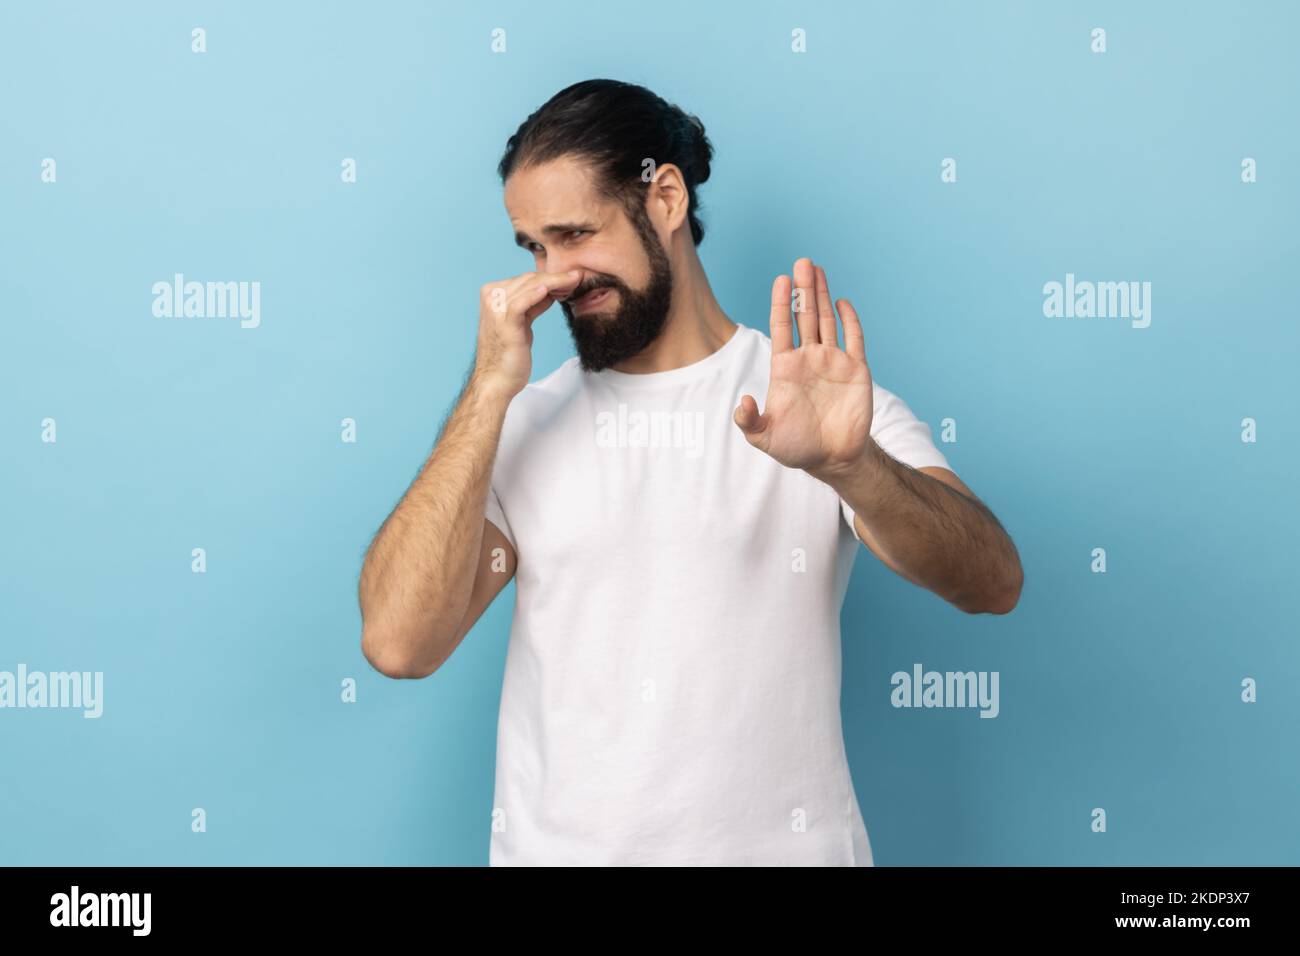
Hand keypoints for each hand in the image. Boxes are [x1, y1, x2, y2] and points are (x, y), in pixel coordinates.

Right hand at [472, 269, 581, 399]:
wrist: (496, 380)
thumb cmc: (509, 354)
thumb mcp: (522, 323)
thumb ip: (532, 305)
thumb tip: (550, 290)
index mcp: (492, 293)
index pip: (526, 278)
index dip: (551, 277)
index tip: (571, 279)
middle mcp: (491, 296)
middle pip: (529, 279)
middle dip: (556, 277)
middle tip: (577, 277)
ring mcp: (496, 308)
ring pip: (530, 286)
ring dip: (555, 282)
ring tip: (574, 282)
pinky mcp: (504, 322)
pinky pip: (522, 302)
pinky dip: (537, 294)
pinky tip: (554, 291)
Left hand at [733, 257, 875, 479]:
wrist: (833, 459)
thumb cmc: (796, 448)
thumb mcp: (764, 437)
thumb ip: (749, 421)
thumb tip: (742, 402)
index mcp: (785, 368)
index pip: (781, 327)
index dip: (780, 302)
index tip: (780, 279)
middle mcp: (808, 359)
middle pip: (804, 316)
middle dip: (803, 289)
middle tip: (802, 262)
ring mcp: (832, 362)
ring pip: (827, 321)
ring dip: (823, 295)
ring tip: (818, 270)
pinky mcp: (856, 370)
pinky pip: (854, 339)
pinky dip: (850, 320)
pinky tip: (842, 302)